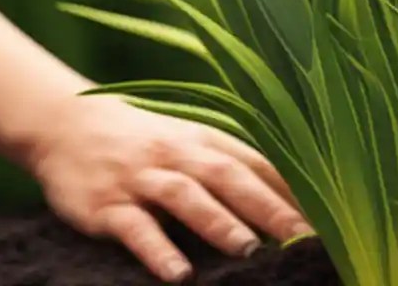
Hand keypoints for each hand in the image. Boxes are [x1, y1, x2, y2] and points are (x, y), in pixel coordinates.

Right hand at [22, 95, 309, 282]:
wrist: (70, 126)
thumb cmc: (149, 143)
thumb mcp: (194, 145)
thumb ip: (236, 168)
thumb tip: (293, 201)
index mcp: (207, 142)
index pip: (258, 164)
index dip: (292, 190)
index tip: (327, 217)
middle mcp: (179, 156)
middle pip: (229, 178)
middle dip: (268, 208)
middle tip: (301, 238)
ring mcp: (143, 179)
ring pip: (186, 197)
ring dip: (219, 224)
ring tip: (250, 252)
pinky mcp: (107, 205)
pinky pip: (136, 228)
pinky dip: (158, 250)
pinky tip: (179, 274)